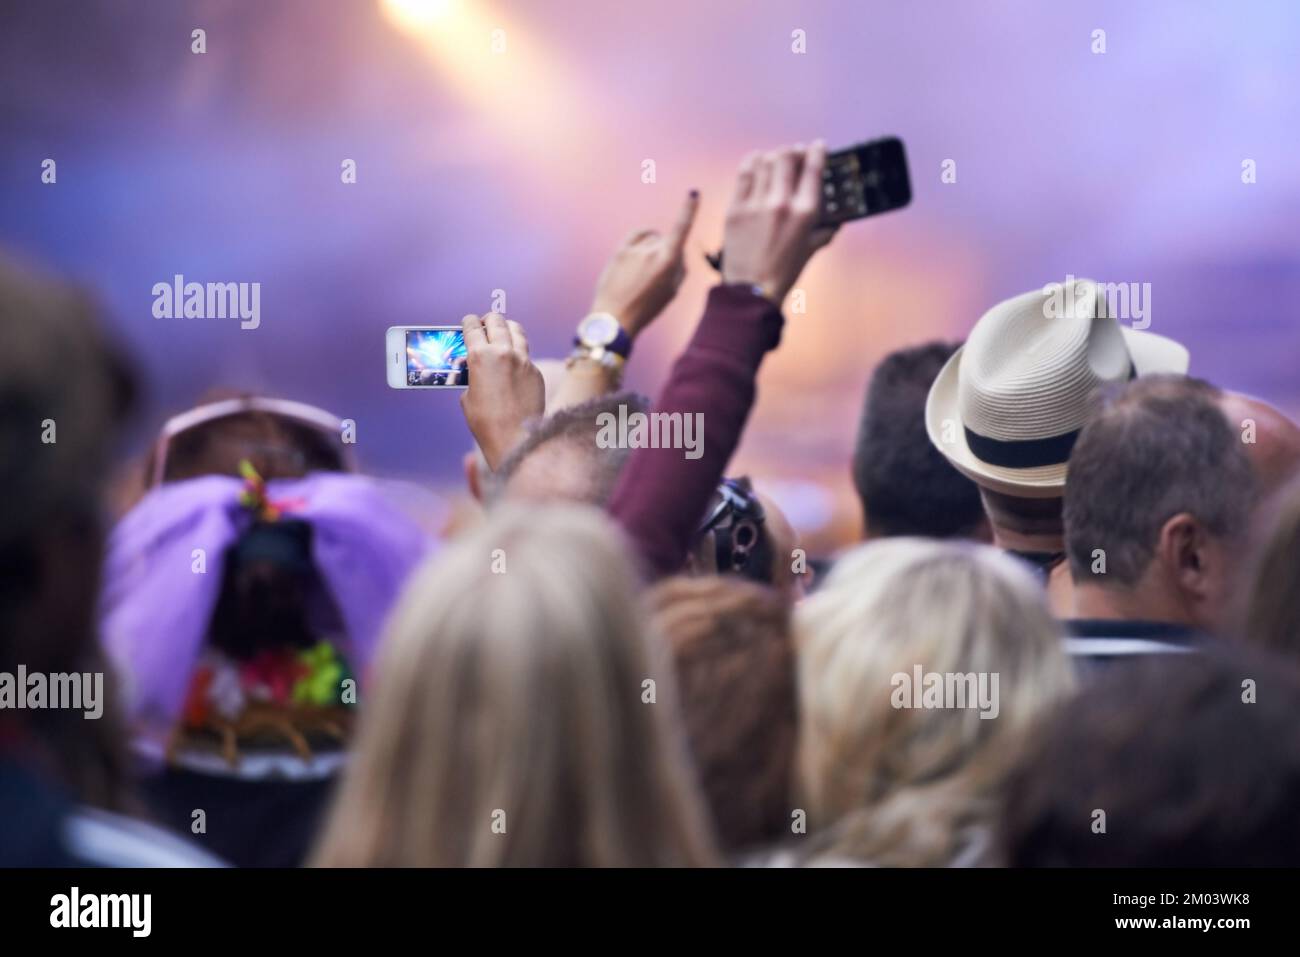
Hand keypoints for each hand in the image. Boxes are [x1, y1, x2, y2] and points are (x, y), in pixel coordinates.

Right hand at [459, 313, 544, 470]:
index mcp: (480, 357)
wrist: (515, 438)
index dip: (469, 322)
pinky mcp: (536, 372)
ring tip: (504, 331)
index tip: (469, 321)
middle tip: (486, 323)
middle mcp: (503, 353)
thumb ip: (472, 377)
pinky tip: (514, 361)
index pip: (472, 328)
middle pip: (497, 322)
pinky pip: (526, 354)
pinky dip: (518, 353)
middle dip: (489, 320)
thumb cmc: (486, 422)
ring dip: (507, 328)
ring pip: (517, 331)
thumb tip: (477, 371)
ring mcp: (523, 361)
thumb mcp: (468, 397)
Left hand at [590, 190, 698, 338]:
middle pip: (667, 241)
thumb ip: (679, 267)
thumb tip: (678, 250)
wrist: (614, 319)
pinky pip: (638, 236)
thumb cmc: (646, 308)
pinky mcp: (620, 250)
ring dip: (654, 248)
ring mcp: (634, 250)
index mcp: (667, 262)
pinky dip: (643, 238)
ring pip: (652, 239)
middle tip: (661, 276)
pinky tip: (642, 248)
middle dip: (668, 252)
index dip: (689, 210)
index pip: (681, 230)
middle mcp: (651, 252)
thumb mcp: (671, 291)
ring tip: (646, 272)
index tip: (694, 193)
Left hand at [720, 141, 835, 304]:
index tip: (818, 146)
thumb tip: (839, 219)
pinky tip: (757, 161)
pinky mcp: (735, 209)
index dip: (817, 151)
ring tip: (776, 160)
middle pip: (788, 157)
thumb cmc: (784, 272)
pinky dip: (752, 162)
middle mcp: (782, 203)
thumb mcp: (812, 249)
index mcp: (805, 213)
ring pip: (766, 161)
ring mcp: (756, 205)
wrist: (751, 292)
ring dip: (773, 156)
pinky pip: (744, 173)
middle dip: (794, 151)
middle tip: (795, 154)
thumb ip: (826, 229)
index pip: (814, 168)